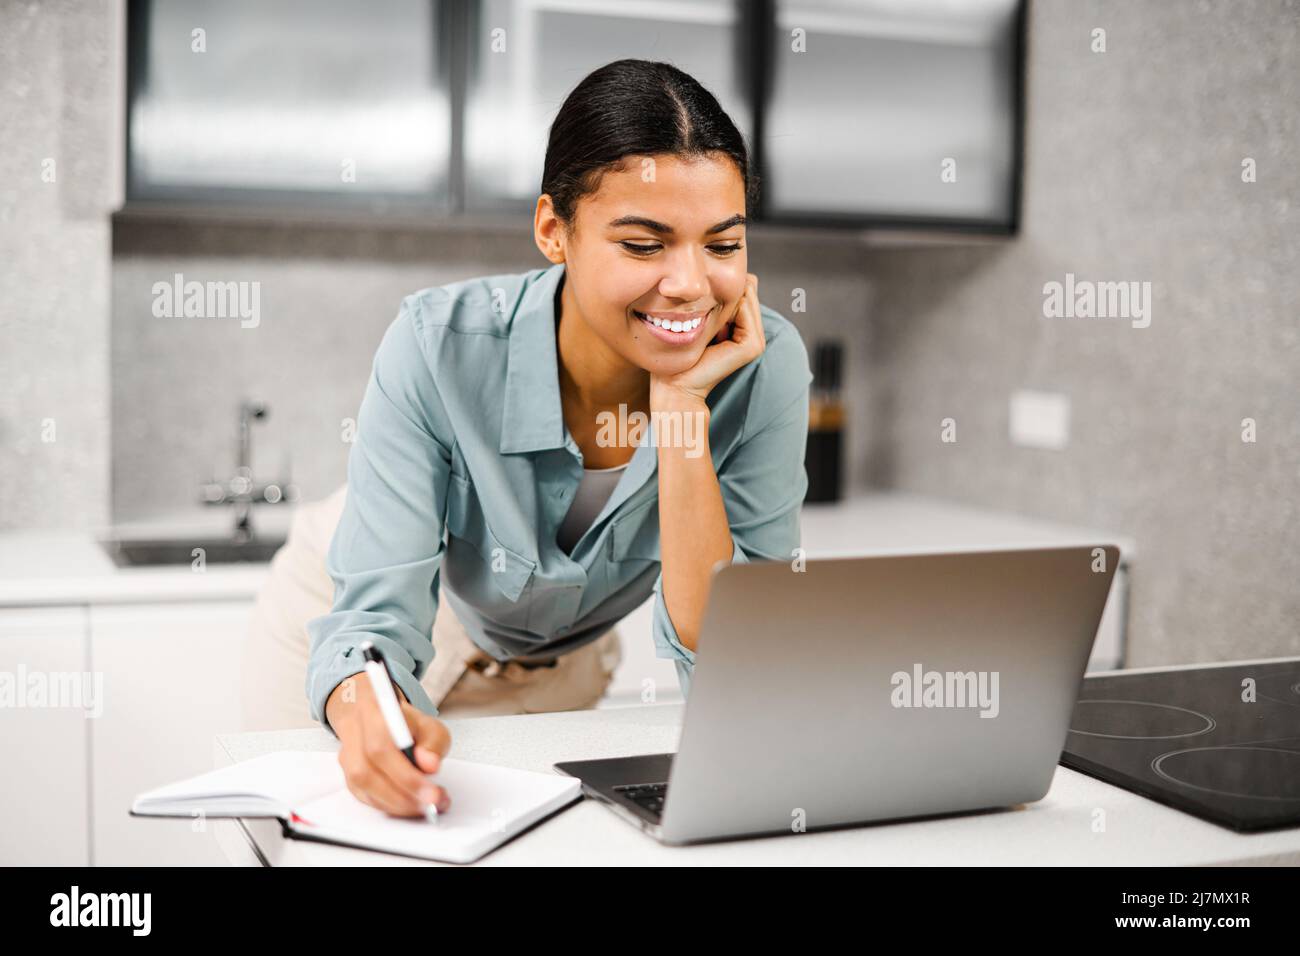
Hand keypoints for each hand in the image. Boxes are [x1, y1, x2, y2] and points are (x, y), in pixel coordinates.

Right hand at [325, 672, 451, 817]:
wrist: (383, 721)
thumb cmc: (407, 725)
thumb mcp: (430, 726)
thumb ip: (434, 742)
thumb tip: (429, 766)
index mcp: (373, 710)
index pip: (381, 746)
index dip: (405, 774)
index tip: (431, 791)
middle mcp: (352, 732)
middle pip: (366, 770)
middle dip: (403, 794)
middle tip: (432, 802)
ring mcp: (346, 756)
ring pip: (362, 787)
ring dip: (396, 804)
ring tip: (425, 805)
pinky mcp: (348, 776)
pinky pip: (364, 797)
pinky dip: (389, 806)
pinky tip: (409, 806)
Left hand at [650, 273, 765, 405]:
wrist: (674, 385)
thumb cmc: (677, 353)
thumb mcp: (696, 318)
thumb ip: (712, 299)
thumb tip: (720, 270)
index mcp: (742, 327)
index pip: (743, 287)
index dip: (719, 284)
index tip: (695, 303)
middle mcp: (753, 333)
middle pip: (746, 287)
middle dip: (722, 288)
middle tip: (696, 312)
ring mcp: (756, 340)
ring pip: (745, 292)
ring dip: (721, 296)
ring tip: (701, 319)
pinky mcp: (752, 345)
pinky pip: (743, 306)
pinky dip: (724, 305)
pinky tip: (707, 322)